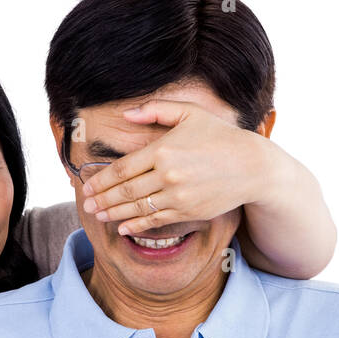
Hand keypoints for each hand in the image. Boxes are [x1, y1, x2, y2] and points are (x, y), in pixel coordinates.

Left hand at [80, 99, 277, 235]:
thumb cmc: (220, 137)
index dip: (101, 180)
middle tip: (86, 205)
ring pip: (137, 208)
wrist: (252, 166)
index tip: (87, 186)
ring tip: (98, 216)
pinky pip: (155, 221)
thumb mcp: (190, 113)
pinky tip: (122, 227)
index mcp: (163, 149)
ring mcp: (177, 196)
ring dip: (113, 214)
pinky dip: (136, 225)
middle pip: (125, 191)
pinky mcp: (187, 211)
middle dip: (102, 199)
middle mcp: (167, 174)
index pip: (122, 169)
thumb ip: (156, 109)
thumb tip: (126, 114)